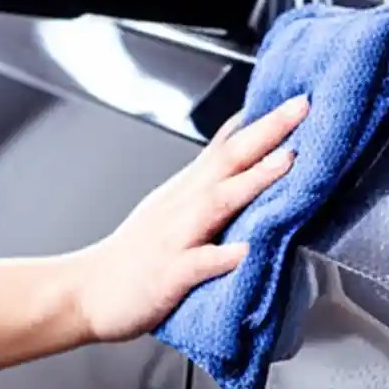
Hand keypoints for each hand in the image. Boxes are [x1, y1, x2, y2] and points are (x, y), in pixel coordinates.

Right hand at [70, 94, 308, 342]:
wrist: (87, 291)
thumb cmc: (135, 254)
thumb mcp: (173, 204)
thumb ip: (208, 177)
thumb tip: (240, 145)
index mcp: (188, 190)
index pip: (229, 144)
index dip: (263, 120)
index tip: (297, 98)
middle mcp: (184, 205)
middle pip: (229, 158)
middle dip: (268, 131)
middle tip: (302, 106)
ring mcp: (176, 238)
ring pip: (218, 202)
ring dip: (253, 179)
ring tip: (287, 162)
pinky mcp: (168, 275)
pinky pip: (197, 264)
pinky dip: (221, 256)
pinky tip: (244, 251)